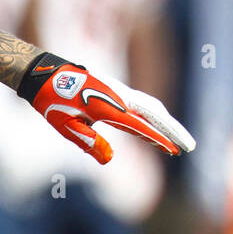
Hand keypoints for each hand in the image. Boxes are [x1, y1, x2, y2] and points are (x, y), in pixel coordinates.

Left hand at [17, 53, 194, 164]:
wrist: (44, 74)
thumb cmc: (52, 101)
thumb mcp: (65, 125)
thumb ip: (88, 142)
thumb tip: (109, 159)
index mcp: (106, 106)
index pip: (138, 125)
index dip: (157, 138)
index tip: (174, 149)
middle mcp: (117, 96)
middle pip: (153, 113)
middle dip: (172, 130)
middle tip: (188, 146)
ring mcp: (118, 91)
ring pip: (149, 106)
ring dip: (164, 122)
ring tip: (175, 141)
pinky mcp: (115, 90)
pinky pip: (139, 103)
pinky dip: (151, 115)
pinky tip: (152, 129)